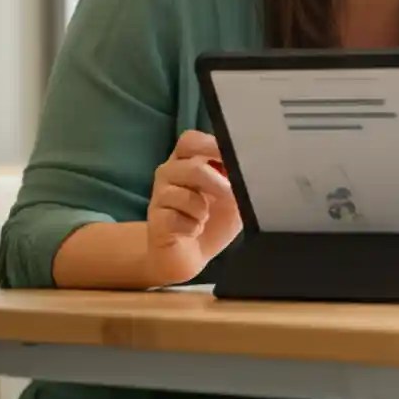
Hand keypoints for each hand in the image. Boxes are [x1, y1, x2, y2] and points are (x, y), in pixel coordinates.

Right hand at [145, 130, 242, 285]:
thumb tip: (244, 171)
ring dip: (204, 210)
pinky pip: (177, 218)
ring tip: (203, 218)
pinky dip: (193, 226)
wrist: (189, 257)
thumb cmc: (213, 222)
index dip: (210, 145)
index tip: (232, 157)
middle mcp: (170, 174)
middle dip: (214, 180)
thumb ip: (239, 182)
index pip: (191, 141)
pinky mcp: (154, 220)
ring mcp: (159, 196)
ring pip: (186, 194)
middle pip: (190, 164)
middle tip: (228, 194)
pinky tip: (191, 231)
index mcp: (189, 162)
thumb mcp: (235, 200)